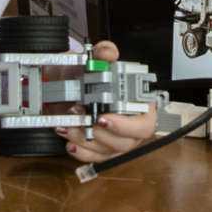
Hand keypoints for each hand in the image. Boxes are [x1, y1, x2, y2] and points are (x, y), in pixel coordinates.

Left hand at [56, 40, 157, 162]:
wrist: (66, 85)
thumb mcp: (94, 59)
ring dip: (86, 140)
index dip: (126, 125)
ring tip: (70, 125)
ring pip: (107, 151)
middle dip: (101, 135)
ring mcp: (116, 139)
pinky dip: (80, 151)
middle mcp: (131, 125)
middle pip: (126, 142)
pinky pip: (94, 158)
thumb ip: (103, 52)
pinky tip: (71, 140)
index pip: (145, 123)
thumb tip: (108, 53)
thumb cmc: (87, 74)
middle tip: (83, 119)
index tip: (104, 118)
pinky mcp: (101, 149)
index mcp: (140, 105)